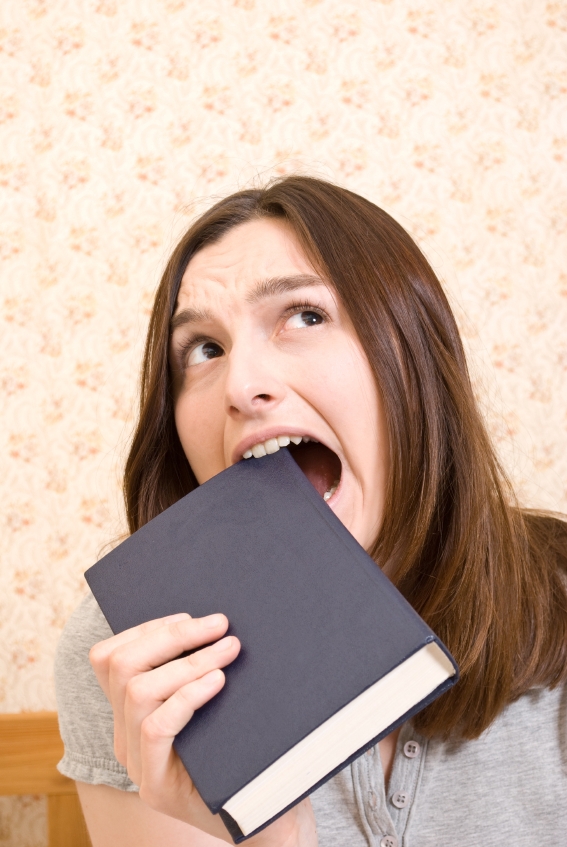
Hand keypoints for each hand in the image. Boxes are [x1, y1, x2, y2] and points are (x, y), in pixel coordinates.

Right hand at [89, 614, 316, 845]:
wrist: (265, 816)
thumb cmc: (247, 750)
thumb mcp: (216, 702)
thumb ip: (201, 669)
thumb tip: (217, 618)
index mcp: (131, 712)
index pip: (109, 658)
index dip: (146, 627)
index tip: (190, 615)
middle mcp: (125, 736)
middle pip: (120, 665)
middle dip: (171, 635)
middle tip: (219, 624)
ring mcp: (136, 763)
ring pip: (137, 691)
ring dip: (189, 660)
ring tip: (229, 649)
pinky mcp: (156, 786)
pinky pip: (157, 727)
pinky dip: (188, 695)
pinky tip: (219, 682)